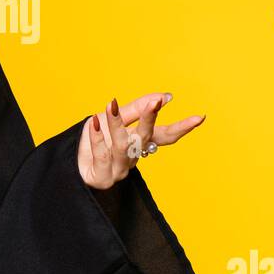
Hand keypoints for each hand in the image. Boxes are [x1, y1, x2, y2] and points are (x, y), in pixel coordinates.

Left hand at [78, 93, 204, 189]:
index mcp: (140, 142)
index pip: (166, 135)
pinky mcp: (103, 177)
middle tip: (154, 104)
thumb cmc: (98, 141)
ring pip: (122, 146)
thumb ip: (137, 108)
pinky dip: (97, 138)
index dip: (183, 127)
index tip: (200, 117)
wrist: (73, 165)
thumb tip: (164, 96)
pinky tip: (94, 122)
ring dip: (117, 124)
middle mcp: (134, 156)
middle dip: (150, 120)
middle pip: (146, 138)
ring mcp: (119, 168)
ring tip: (111, 104)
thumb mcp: (116, 119)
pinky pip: (101, 154)